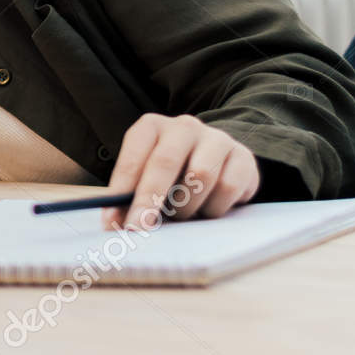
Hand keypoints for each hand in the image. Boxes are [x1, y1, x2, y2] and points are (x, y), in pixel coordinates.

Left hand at [105, 113, 259, 229]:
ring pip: (200, 176)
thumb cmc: (170, 176)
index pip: (133, 157)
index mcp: (151, 126)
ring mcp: (216, 138)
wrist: (216, 164)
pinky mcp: (243, 156)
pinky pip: (228, 187)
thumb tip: (112, 224)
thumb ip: (127, 198)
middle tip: (140, 227)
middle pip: (164, 162)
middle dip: (149, 199)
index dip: (121, 191)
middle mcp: (184, 127)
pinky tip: (208, 208)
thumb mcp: (144, 180)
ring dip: (187, 205)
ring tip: (182, 214)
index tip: (113, 221)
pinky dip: (214, 207)